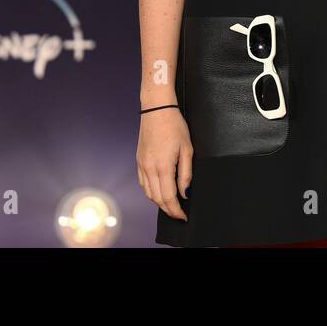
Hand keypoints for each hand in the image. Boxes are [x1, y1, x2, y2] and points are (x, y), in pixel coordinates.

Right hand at [137, 106, 193, 220]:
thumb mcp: (187, 149)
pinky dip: (151, 192)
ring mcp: (142, 165)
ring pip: (148, 193)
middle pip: (157, 198)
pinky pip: (143, 183)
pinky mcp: (139, 160)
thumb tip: (185, 192)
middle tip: (179, 214)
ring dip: (159, 202)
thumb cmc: (175, 126)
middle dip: (168, 209)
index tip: (183, 216)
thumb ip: (186, 173)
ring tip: (171, 205)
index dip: (176, 210)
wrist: (157, 109)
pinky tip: (159, 191)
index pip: (169, 197)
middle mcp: (149, 168)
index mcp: (163, 166)